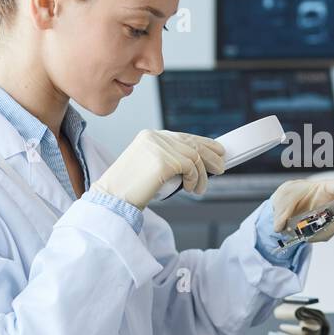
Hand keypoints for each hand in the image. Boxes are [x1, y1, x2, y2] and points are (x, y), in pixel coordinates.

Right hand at [95, 129, 224, 207]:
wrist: (113, 198)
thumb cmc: (131, 188)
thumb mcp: (151, 167)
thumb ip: (170, 159)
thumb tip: (198, 163)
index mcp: (150, 136)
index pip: (183, 136)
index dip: (204, 143)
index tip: (217, 151)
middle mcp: (155, 137)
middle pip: (192, 143)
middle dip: (211, 156)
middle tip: (221, 168)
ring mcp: (159, 147)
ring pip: (195, 157)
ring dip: (202, 175)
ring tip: (200, 189)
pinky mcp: (163, 161)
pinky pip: (190, 168)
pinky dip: (195, 179)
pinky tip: (191, 188)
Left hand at [270, 178, 333, 243]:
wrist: (289, 210)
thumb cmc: (292, 196)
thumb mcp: (283, 197)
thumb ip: (282, 210)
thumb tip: (280, 226)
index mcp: (327, 188)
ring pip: (330, 225)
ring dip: (315, 227)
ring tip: (298, 222)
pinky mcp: (328, 231)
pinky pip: (321, 235)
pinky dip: (309, 234)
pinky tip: (302, 228)